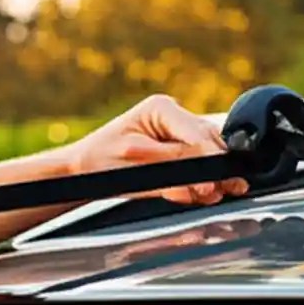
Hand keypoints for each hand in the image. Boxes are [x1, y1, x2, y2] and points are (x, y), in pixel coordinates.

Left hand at [66, 95, 249, 205]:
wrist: (84, 170)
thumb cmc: (99, 162)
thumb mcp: (136, 167)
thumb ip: (173, 170)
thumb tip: (204, 179)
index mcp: (161, 108)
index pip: (196, 133)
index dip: (209, 159)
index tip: (216, 181)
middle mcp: (173, 115)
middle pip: (209, 142)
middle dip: (215, 169)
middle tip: (218, 192)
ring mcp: (178, 131)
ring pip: (210, 152)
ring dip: (211, 177)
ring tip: (209, 196)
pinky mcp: (180, 148)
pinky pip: (201, 163)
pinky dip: (202, 180)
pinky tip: (198, 193)